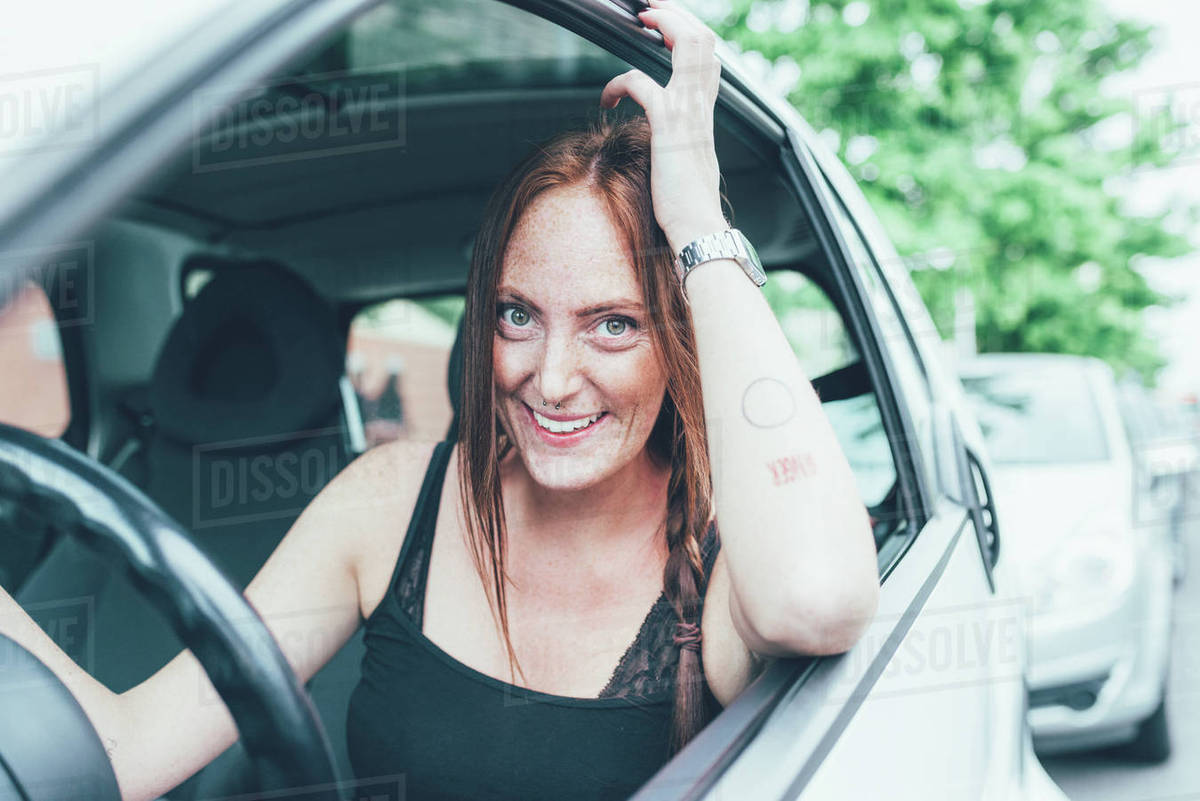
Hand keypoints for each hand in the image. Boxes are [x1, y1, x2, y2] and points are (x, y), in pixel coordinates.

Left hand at [600, 0, 728, 252]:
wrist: (698, 229)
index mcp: (705, 115)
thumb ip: (683, 145)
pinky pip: (642, 82)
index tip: (662, 30)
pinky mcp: (668, 126)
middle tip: (649, 12)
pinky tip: (607, 98)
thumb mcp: (690, 167)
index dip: (689, 35)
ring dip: (662, 26)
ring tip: (639, 24)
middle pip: (704, 41)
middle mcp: (700, 107)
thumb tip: (673, 148)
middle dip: (677, 17)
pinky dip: (619, 82)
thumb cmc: (689, 207)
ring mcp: (687, 113)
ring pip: (687, 46)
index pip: (709, 60)